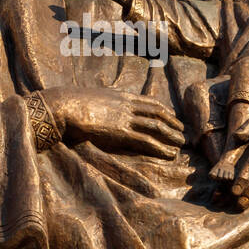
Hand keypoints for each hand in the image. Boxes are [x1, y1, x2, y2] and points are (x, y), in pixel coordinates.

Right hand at [41, 87, 184, 159]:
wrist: (66, 106)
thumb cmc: (74, 103)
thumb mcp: (96, 95)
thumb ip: (107, 97)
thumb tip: (108, 95)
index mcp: (122, 96)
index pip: (150, 102)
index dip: (164, 110)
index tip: (173, 116)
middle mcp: (128, 105)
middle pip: (157, 113)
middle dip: (172, 123)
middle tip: (182, 131)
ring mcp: (126, 118)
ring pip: (156, 127)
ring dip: (171, 136)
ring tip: (181, 143)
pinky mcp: (121, 132)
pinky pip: (147, 140)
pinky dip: (161, 147)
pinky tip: (169, 153)